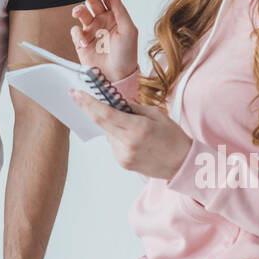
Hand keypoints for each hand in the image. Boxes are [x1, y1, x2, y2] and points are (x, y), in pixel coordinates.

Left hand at [69, 92, 192, 179]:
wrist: (182, 164)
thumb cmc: (173, 138)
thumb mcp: (156, 114)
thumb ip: (132, 107)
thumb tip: (113, 101)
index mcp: (138, 128)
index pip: (105, 114)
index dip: (88, 103)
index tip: (75, 93)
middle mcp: (128, 144)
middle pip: (100, 122)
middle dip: (88, 108)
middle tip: (78, 96)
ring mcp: (124, 156)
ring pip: (107, 133)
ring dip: (111, 125)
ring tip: (131, 127)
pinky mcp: (122, 163)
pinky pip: (112, 144)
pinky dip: (117, 136)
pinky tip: (133, 139)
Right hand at [70, 0, 138, 83]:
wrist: (116, 76)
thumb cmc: (127, 55)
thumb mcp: (128, 30)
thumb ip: (121, 10)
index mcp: (116, 16)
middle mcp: (103, 21)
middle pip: (93, 2)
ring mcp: (91, 31)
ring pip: (81, 13)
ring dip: (79, 10)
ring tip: (79, 13)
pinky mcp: (81, 41)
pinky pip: (75, 31)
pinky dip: (77, 34)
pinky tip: (84, 42)